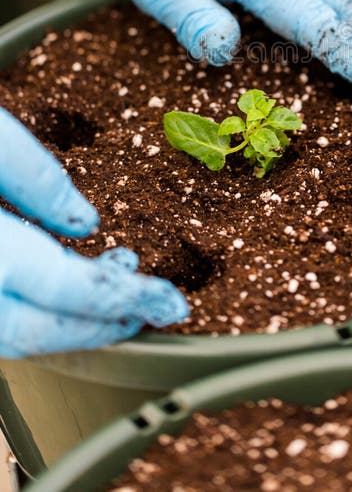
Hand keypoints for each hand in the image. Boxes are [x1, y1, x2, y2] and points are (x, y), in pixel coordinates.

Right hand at [0, 109, 188, 356]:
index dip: (124, 298)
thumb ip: (34, 178)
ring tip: (118, 281)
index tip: (172, 302)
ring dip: (65, 320)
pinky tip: (60, 278)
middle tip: (153, 308)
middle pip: (33, 333)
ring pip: (10, 334)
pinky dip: (33, 308)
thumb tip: (88, 223)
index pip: (62, 289)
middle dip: (99, 326)